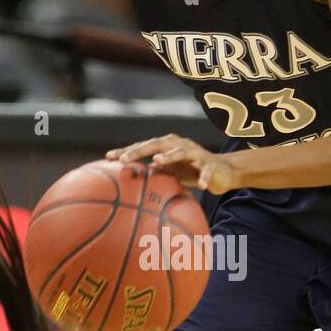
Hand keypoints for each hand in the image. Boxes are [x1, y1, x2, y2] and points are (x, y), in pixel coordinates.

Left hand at [106, 136, 238, 193]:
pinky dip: (203, 177)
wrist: (222, 172)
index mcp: (167, 146)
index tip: (108, 157)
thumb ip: (154, 172)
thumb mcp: (170, 172)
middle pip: (157, 144)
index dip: (127, 151)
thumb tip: (133, 179)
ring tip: (157, 161)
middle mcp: (180, 145)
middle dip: (140, 150)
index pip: (144, 147)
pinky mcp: (210, 164)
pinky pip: (206, 171)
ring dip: (169, 156)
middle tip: (123, 159)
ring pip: (181, 152)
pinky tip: (199, 186)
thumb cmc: (191, 171)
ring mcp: (196, 153)